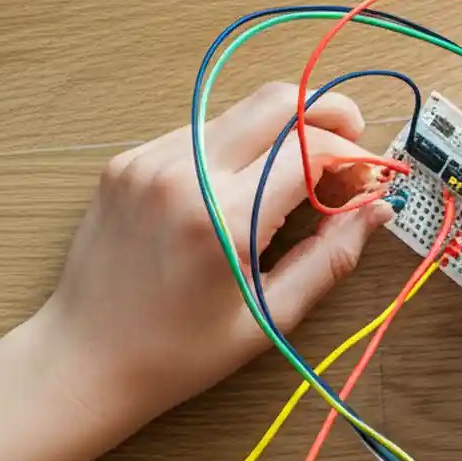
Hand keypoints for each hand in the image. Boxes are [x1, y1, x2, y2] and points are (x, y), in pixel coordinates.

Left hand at [30, 82, 392, 429]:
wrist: (83, 359)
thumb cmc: (178, 353)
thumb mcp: (270, 316)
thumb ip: (331, 258)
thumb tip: (378, 210)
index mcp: (221, 220)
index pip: (309, 150)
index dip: (353, 156)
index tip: (369, 176)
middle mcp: (181, 175)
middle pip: (276, 101)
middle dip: (327, 113)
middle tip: (351, 142)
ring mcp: (147, 161)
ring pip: (237, 111)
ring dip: (280, 129)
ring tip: (298, 173)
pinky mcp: (126, 161)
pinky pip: (198, 131)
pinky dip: (234, 146)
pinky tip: (242, 184)